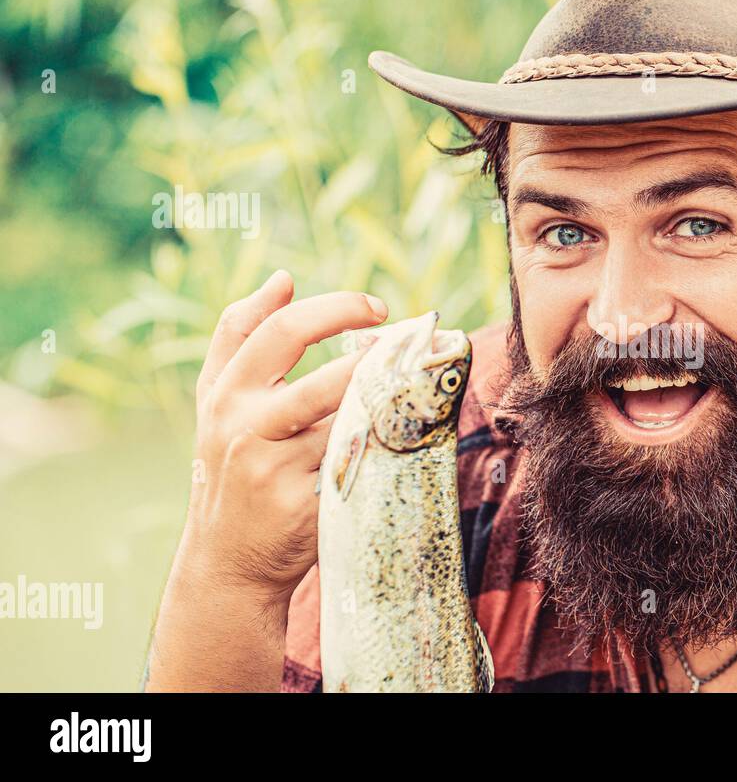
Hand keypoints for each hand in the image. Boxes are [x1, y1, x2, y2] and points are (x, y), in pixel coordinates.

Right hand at [180, 270, 386, 599]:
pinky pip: (358, 465)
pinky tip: (409, 437)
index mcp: (225, 393)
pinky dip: (386, 448)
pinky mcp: (305, 506)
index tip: (376, 308)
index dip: (333, 310)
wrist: (227, 559)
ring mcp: (274, 470)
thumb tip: (283, 278)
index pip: (277, 331)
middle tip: (412, 344)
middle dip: (377, 362)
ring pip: (349, 424)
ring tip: (417, 388)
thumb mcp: (219, 400)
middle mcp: (244, 428)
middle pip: (321, 378)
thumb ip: (240, 335)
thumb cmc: (231, 463)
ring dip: (389, 404)